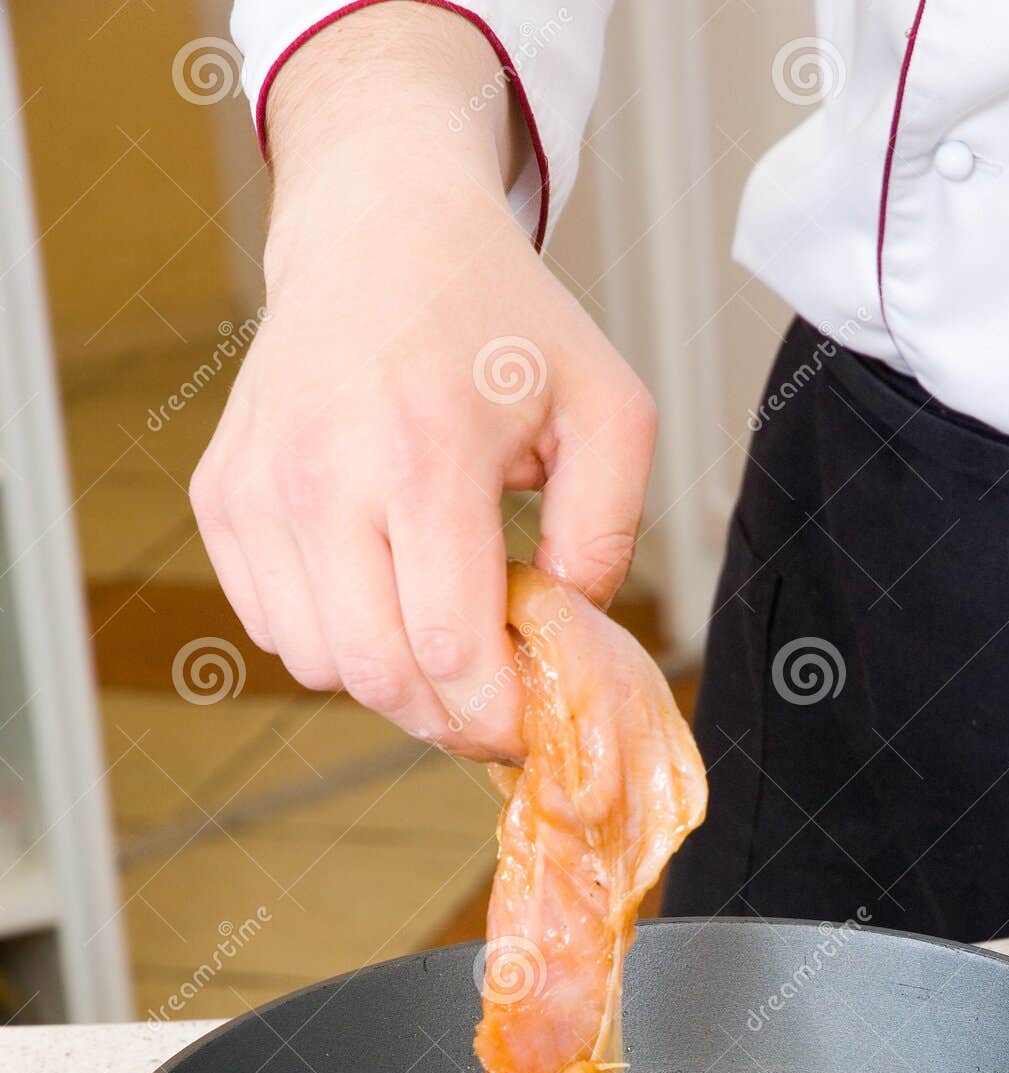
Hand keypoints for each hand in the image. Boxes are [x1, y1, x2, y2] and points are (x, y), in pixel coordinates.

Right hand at [190, 2, 656, 760]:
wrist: (380, 232)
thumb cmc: (501, 319)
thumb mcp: (607, 409)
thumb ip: (608, 533)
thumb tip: (566, 632)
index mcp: (427, 451)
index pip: (450, 646)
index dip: (496, 714)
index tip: (532, 725)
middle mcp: (322, 473)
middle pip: (378, 675)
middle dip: (446, 718)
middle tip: (494, 705)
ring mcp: (258, 487)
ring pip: (318, 665)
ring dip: (388, 679)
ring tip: (442, 630)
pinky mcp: (221, 495)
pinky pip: (272, 627)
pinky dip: (332, 638)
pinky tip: (383, 590)